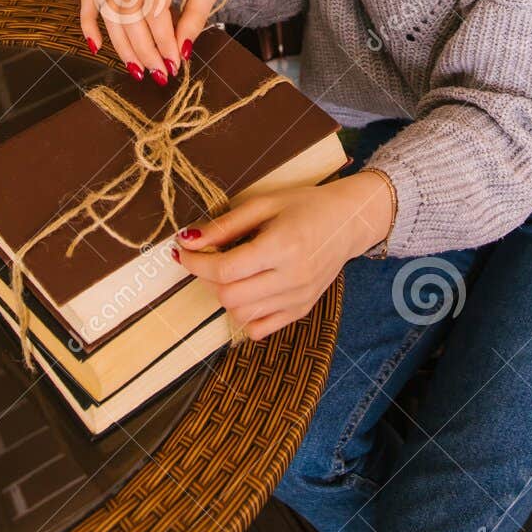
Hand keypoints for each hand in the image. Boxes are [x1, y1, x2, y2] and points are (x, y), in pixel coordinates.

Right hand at [79, 0, 232, 79]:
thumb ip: (194, 20)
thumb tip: (181, 52)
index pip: (157, 9)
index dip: (164, 41)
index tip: (174, 64)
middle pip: (130, 13)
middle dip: (144, 49)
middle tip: (159, 73)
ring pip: (111, 10)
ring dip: (121, 45)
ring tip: (137, 70)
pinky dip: (88, 21)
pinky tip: (96, 46)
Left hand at [173, 171, 395, 340]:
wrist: (348, 222)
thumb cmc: (306, 206)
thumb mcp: (265, 203)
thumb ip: (226, 225)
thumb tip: (189, 240)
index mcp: (282, 246)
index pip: (225, 270)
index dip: (196, 263)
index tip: (183, 251)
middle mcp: (292, 278)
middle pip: (229, 296)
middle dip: (207, 278)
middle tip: (208, 258)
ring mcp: (298, 298)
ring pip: (241, 314)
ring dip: (224, 295)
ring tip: (230, 272)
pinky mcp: (301, 310)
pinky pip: (259, 328)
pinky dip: (244, 314)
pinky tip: (247, 291)